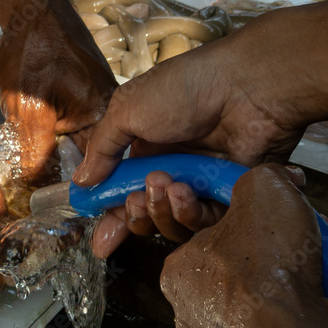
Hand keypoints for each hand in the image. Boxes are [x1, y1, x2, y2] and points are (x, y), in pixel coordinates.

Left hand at [0, 8, 116, 183]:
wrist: (34, 8)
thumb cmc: (33, 53)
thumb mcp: (27, 111)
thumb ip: (34, 151)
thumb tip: (36, 184)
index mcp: (105, 116)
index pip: (101, 168)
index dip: (85, 190)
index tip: (70, 211)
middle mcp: (112, 110)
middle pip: (96, 157)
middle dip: (77, 177)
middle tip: (52, 197)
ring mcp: (102, 100)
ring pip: (84, 142)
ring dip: (66, 157)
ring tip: (47, 176)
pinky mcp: (89, 92)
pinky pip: (79, 125)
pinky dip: (63, 137)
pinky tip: (47, 143)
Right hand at [73, 21, 305, 254]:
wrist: (246, 87)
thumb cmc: (185, 89)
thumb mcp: (128, 109)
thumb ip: (102, 148)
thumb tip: (82, 182)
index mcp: (146, 148)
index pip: (123, 193)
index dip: (111, 218)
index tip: (100, 240)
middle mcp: (173, 168)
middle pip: (148, 216)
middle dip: (136, 216)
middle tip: (136, 200)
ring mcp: (202, 183)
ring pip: (175, 223)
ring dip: (162, 212)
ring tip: (165, 186)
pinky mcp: (230, 195)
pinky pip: (206, 222)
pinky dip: (191, 212)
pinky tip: (186, 191)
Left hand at [159, 164, 327, 327]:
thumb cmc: (268, 269)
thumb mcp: (263, 191)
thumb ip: (259, 177)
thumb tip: (271, 177)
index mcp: (177, 269)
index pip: (205, 236)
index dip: (241, 220)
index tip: (268, 218)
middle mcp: (185, 312)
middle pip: (226, 274)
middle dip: (258, 259)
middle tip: (290, 249)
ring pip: (245, 311)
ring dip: (273, 297)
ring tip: (306, 280)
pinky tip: (306, 317)